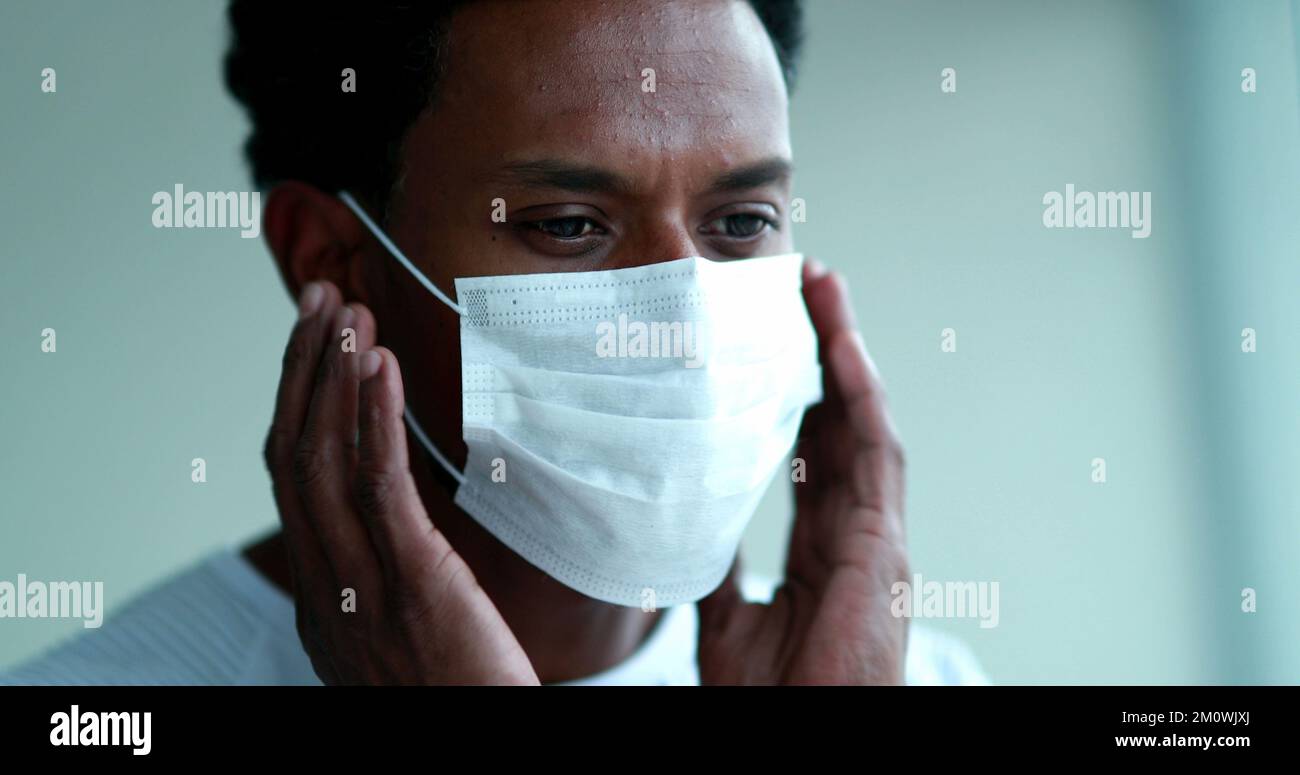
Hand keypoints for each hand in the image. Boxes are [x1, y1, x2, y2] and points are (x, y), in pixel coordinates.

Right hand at [262, 281, 537, 684]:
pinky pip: (379, 489)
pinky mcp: (413, 585)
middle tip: (322, 300)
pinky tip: (380, 366)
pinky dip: (372, 420)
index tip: (313, 343)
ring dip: (330, 377)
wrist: (481, 747)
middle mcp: (325, 588)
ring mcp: (361, 588)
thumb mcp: (403, 634)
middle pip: (290, 456)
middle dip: (302, 371)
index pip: (289, 480)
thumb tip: (393, 522)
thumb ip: (385, 578)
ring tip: (349, 311)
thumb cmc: (461, 695)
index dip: (295, 402)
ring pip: (320, 463)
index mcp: (322, 596)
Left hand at [696, 259, 908, 683]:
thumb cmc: (777, 696)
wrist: (804, 736)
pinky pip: (877, 457)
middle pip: (842, 419)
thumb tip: (689, 517)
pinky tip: (843, 350)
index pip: (815, 448)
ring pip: (865, 421)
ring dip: (847, 352)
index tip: (775, 338)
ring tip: (824, 290)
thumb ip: (719, 565)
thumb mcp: (727, 618)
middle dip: (825, 349)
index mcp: (826, 546)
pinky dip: (862, 398)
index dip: (799, 389)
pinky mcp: (883, 548)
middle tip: (803, 285)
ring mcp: (876, 536)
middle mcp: (858, 531)